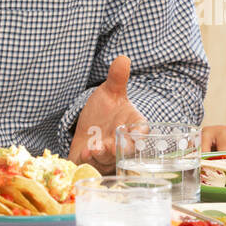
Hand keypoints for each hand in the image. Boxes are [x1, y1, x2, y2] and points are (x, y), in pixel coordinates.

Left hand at [68, 55, 145, 173]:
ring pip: (109, 160)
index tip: (137, 132)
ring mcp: (109, 158)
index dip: (140, 133)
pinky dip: (89, 161)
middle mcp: (123, 144)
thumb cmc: (104, 112)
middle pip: (127, 151)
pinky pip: (93, 167)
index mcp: (133, 127)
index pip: (141, 131)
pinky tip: (84, 153)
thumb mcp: (110, 93)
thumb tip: (122, 58)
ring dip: (102, 155)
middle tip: (113, 145)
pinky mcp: (94, 165)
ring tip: (94, 148)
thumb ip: (117, 78)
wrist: (86, 129)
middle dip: (120, 149)